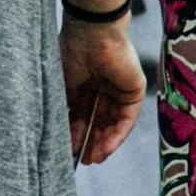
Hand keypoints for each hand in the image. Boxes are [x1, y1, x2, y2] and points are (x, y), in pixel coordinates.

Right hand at [63, 10, 145, 164]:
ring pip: (113, 122)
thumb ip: (66, 112)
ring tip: (94, 160)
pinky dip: (118, 135)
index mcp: (84, 84)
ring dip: (104, 142)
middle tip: (83, 162)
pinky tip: (107, 149)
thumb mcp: (64, 89)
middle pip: (98, 121)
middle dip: (91, 142)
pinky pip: (127, 118)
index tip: (69, 154)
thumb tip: (61, 137)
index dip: (76, 135)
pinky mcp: (134, 90)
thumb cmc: (72, 54)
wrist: (92, 34)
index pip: (82, 115)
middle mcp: (103, 87)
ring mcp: (120, 89)